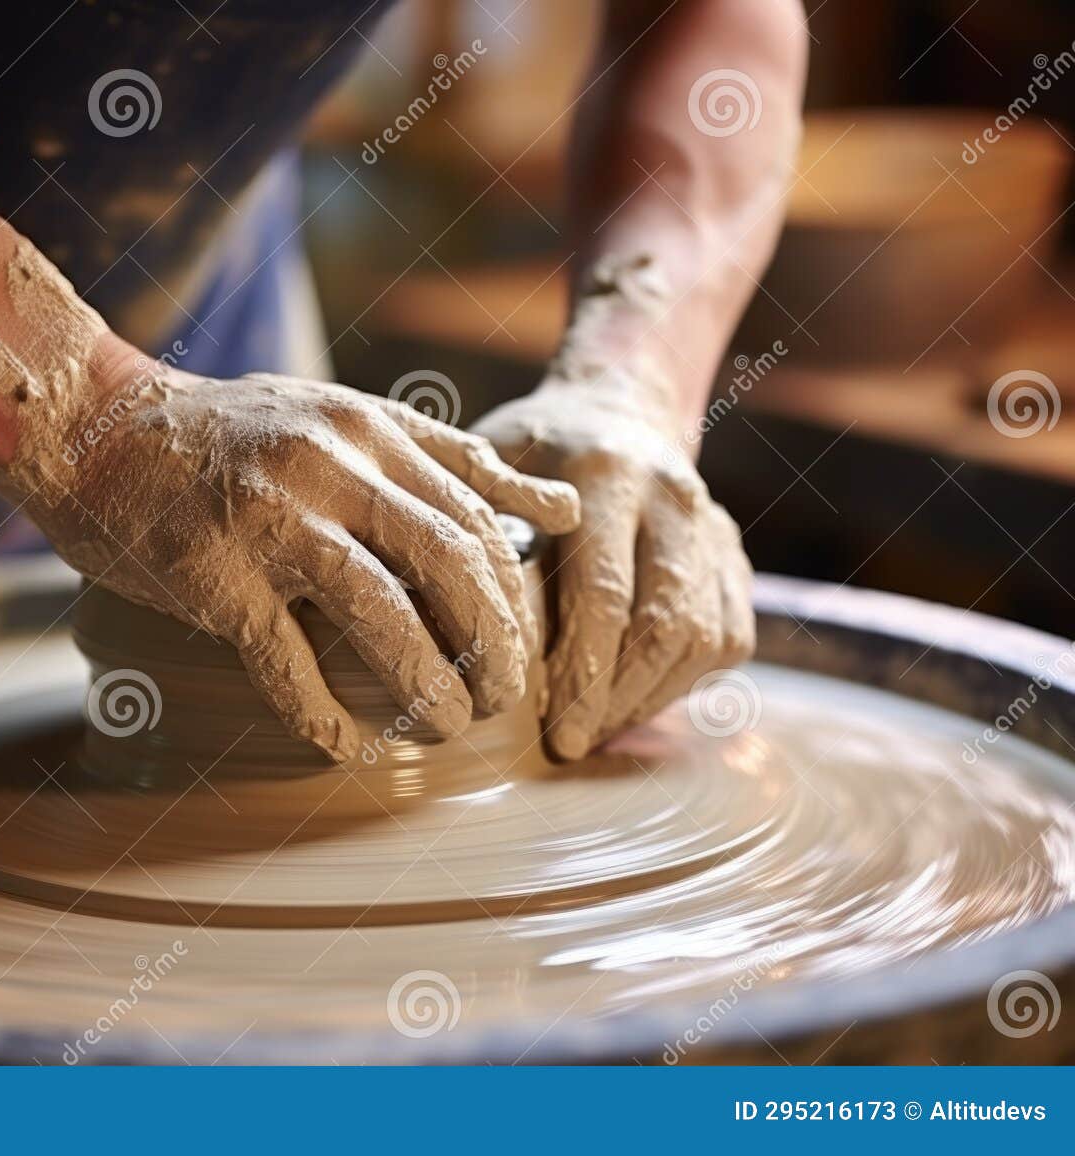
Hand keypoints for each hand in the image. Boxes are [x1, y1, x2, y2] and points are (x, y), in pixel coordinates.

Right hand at [16, 358, 579, 762]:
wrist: (97, 428)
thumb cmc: (225, 434)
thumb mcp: (343, 417)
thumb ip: (448, 458)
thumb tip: (558, 503)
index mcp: (367, 428)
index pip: (475, 513)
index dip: (513, 590)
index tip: (525, 643)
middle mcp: (329, 464)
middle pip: (449, 560)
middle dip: (495, 640)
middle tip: (507, 697)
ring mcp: (270, 518)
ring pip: (382, 611)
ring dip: (429, 682)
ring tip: (450, 726)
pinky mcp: (214, 574)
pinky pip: (286, 660)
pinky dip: (324, 714)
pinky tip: (350, 748)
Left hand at [470, 364, 754, 759]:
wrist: (619, 404)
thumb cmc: (536, 445)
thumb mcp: (494, 455)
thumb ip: (477, 519)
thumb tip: (441, 607)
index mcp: (606, 473)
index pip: (605, 592)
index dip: (583, 673)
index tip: (557, 733)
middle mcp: (672, 497)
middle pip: (666, 623)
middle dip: (618, 699)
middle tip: (574, 743)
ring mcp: (712, 525)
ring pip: (705, 639)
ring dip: (651, 699)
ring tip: (597, 728)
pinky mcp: (734, 554)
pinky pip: (728, 638)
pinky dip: (683, 683)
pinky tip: (631, 701)